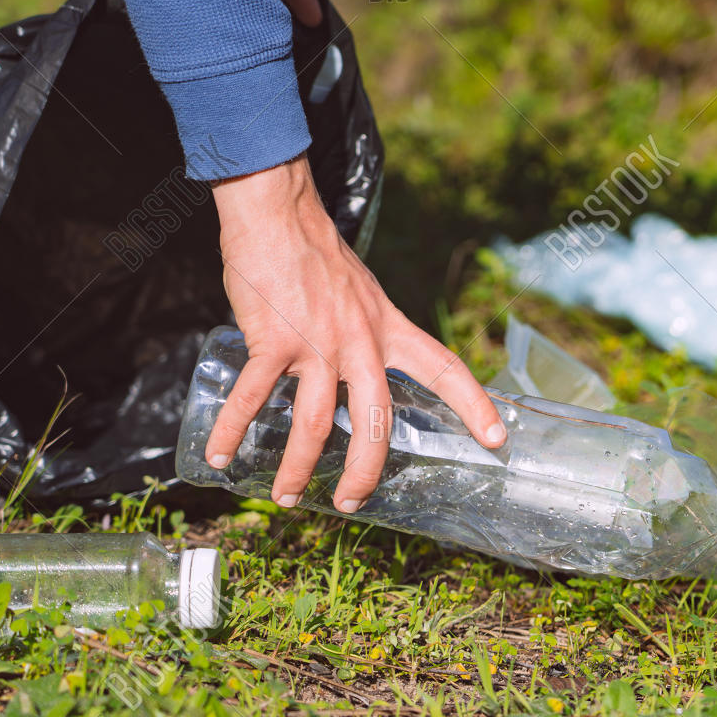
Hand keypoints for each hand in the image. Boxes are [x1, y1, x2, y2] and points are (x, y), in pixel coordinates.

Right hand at [203, 157, 504, 511]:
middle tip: (351, 502)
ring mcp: (318, 344)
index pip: (445, 368)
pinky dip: (233, 430)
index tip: (495, 440)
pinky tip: (220, 455)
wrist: (279, 215)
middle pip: (376, 420)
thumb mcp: (362, 293)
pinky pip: (254, 397)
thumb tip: (356, 370)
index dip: (474, 405)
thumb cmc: (317, 253)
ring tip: (287, 498)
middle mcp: (361, 341)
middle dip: (365, 471)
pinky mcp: (274, 341)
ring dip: (298, 468)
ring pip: (317, 423)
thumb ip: (366, 331)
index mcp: (390, 328)